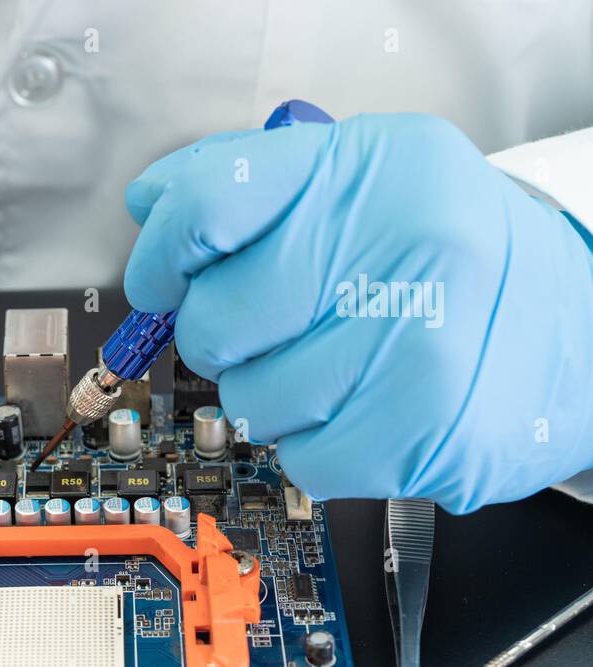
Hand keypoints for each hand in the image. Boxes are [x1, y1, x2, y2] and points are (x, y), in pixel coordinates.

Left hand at [124, 113, 592, 513]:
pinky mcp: (428, 437)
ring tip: (341, 367)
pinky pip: (303, 461)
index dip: (163, 253)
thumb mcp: (365, 180)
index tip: (161, 278)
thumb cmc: (448, 256)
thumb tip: (152, 208)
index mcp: (376, 169)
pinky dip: (319, 446)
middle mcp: (407, 249)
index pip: (211, 203)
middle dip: (226, 337)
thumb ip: (252, 184)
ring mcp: (422, 350)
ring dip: (276, 396)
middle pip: (214, 322)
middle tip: (280, 327)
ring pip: (252, 402)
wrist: (580, 326)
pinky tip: (365, 409)